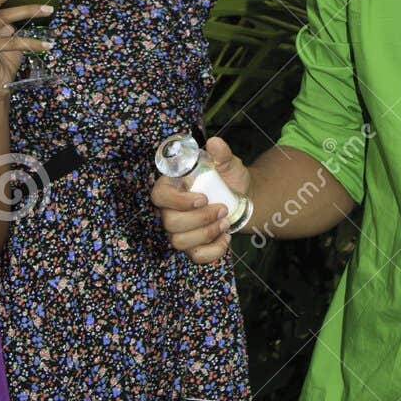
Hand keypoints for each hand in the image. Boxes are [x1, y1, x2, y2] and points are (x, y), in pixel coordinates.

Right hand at [150, 133, 250, 264]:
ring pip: (178, 241)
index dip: (177, 201)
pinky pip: (195, 257)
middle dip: (199, 219)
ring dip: (206, 233)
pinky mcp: (192, 246)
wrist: (241, 200)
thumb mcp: (228, 164)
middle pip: (169, 222)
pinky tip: (226, 239)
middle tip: (222, 209)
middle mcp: (169, 210)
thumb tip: (214, 143)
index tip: (202, 198)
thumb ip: (221, 154)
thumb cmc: (227, 179)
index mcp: (172, 186)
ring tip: (226, 222)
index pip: (158, 196)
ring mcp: (179, 230)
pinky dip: (213, 252)